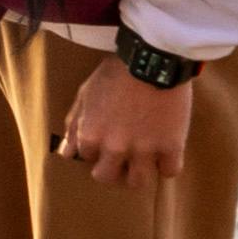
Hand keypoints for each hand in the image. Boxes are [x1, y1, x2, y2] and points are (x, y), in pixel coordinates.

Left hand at [57, 59, 191, 182]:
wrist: (153, 56)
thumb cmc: (117, 71)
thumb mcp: (86, 93)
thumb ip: (74, 124)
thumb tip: (67, 153)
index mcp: (91, 136)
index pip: (87, 157)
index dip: (96, 147)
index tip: (106, 137)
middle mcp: (115, 148)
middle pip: (108, 177)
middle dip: (112, 169)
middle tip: (121, 157)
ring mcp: (144, 150)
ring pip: (138, 182)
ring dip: (138, 173)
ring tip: (143, 160)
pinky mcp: (171, 146)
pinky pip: (170, 171)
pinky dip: (168, 164)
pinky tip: (166, 152)